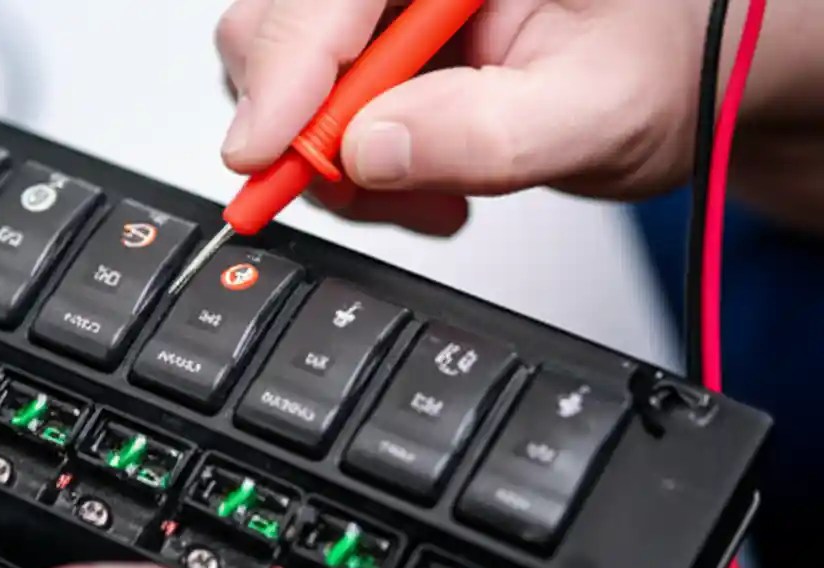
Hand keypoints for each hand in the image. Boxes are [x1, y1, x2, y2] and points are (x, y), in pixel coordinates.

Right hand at [215, 0, 823, 233]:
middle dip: (310, 128)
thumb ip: (488, 131)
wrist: (666, 79)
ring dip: (338, 161)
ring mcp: (377, 10)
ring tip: (434, 190)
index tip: (261, 153)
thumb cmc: (658, 62)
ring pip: (284, 81)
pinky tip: (426, 178)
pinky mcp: (366, 54)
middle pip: (278, 28)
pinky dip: (355, 171)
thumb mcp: (598, 108)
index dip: (283, 71)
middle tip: (379, 186)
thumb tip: (374, 149)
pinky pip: (312, 116)